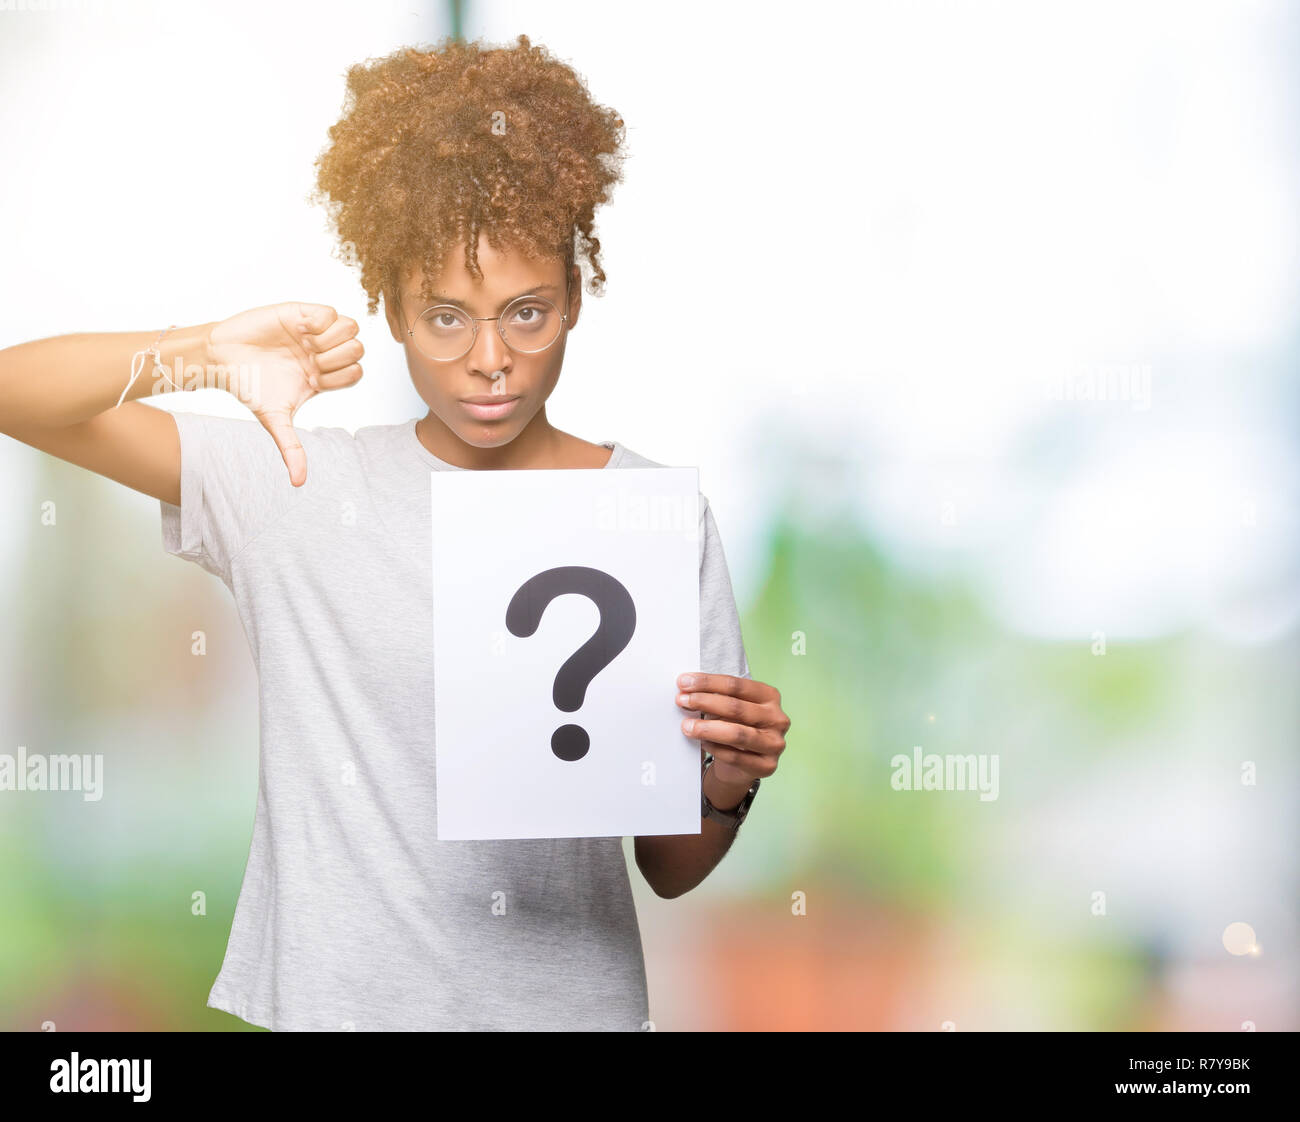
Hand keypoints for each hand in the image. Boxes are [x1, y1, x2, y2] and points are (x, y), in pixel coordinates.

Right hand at [206, 302, 363, 485]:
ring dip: (332, 340)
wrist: (221, 358)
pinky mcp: (302, 312)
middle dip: (338, 359)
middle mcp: (324, 353)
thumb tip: (299, 483)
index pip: (356, 373)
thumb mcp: (275, 420)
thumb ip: (291, 448)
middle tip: (312, 363)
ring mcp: (315, 331)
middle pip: (359, 350)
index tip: (315, 381)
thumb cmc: (249, 386)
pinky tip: (301, 331)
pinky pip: (331, 312)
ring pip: (352, 328)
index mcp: (324, 376)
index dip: (342, 378)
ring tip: (307, 346)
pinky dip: (321, 322)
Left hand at [675, 673, 789, 789]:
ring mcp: (775, 743)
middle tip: (682, 701)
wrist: (744, 765)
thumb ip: (716, 699)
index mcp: (769, 696)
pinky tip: (702, 743)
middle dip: (704, 702)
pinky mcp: (767, 766)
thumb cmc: (736, 728)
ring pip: (737, 733)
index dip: (708, 682)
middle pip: (736, 707)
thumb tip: (687, 693)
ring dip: (707, 729)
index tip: (684, 682)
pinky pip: (736, 757)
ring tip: (687, 726)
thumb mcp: (730, 709)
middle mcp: (777, 718)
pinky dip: (715, 749)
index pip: (736, 685)